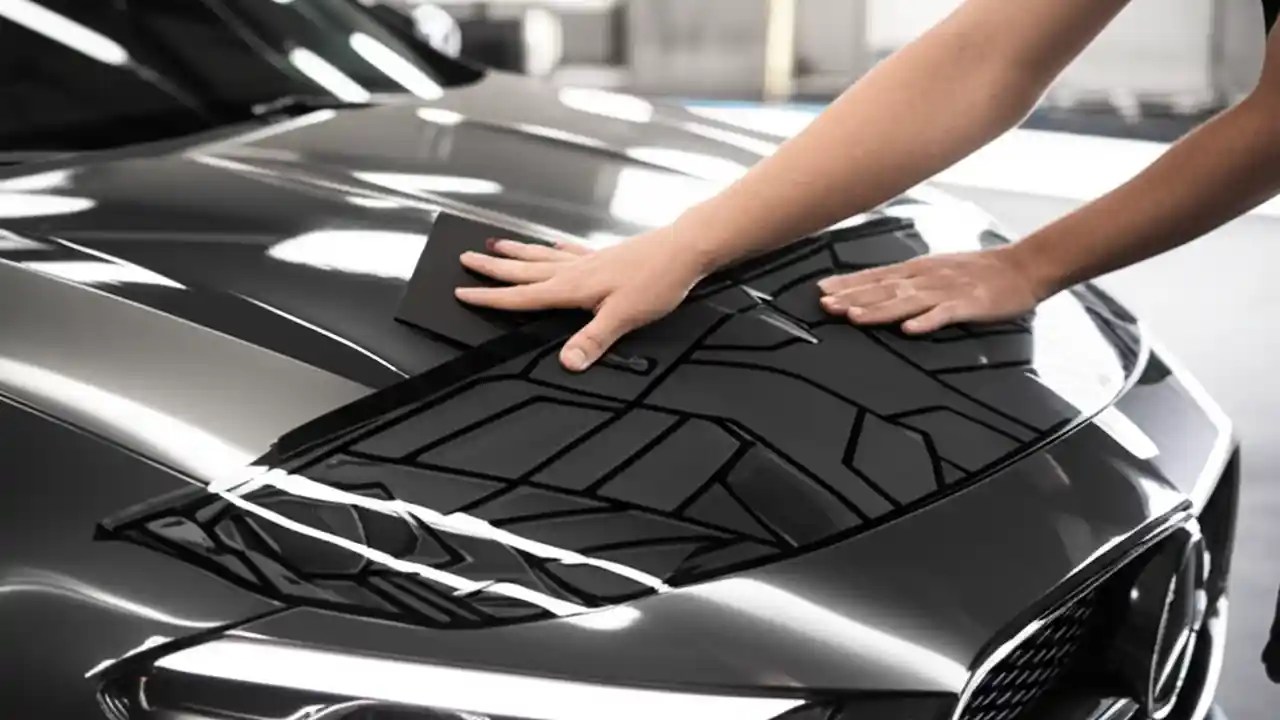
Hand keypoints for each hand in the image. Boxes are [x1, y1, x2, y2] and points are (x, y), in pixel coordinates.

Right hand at [455, 229, 708, 371]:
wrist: (685, 249)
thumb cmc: (659, 280)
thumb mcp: (625, 317)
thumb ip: (594, 340)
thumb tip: (567, 362)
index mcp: (574, 287)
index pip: (523, 295)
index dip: (491, 297)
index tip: (463, 292)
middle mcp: (576, 271)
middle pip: (524, 270)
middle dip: (492, 267)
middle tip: (465, 259)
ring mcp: (589, 261)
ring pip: (541, 256)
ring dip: (516, 252)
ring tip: (495, 245)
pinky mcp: (605, 256)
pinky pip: (567, 251)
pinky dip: (551, 248)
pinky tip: (550, 246)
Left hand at [816, 246, 1050, 333]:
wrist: (1021, 267)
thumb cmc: (976, 271)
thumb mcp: (936, 269)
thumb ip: (907, 280)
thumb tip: (876, 288)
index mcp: (918, 269)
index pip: (876, 275)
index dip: (848, 283)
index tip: (821, 290)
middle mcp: (926, 277)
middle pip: (884, 288)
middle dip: (853, 297)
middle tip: (825, 305)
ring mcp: (946, 291)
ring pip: (906, 301)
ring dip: (879, 309)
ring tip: (855, 316)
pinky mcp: (968, 305)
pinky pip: (944, 314)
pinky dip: (927, 321)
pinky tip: (909, 329)